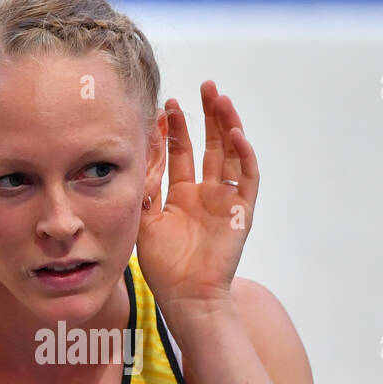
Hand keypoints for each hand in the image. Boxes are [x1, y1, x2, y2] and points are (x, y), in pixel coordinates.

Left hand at [137, 80, 259, 319]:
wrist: (186, 297)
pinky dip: (245, 155)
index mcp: (182, 196)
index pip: (180, 153)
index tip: (164, 106)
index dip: (175, 129)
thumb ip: (142, 189)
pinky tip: (236, 134)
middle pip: (209, 145)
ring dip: (227, 125)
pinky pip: (248, 178)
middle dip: (206, 115)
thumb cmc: (163, 267)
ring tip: (220, 98)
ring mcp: (225, 201)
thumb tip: (134, 156)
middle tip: (203, 86)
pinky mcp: (241, 212)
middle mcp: (206, 194)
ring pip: (231, 154)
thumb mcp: (143, 221)